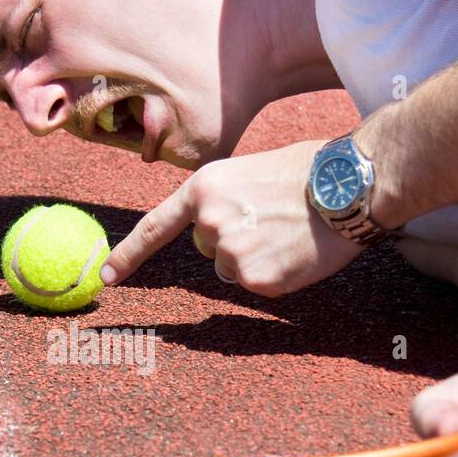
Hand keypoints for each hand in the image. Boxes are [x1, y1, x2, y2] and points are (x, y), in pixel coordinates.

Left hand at [100, 141, 362, 297]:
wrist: (349, 183)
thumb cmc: (309, 171)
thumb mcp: (249, 172)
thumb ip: (223, 201)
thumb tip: (214, 230)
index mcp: (203, 188)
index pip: (154, 227)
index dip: (128, 255)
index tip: (107, 278)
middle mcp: (208, 222)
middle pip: (208, 249)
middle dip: (234, 241)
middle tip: (273, 219)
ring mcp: (230, 252)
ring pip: (232, 270)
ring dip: (256, 259)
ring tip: (289, 232)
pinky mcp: (255, 279)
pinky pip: (256, 285)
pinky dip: (276, 275)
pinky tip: (296, 251)